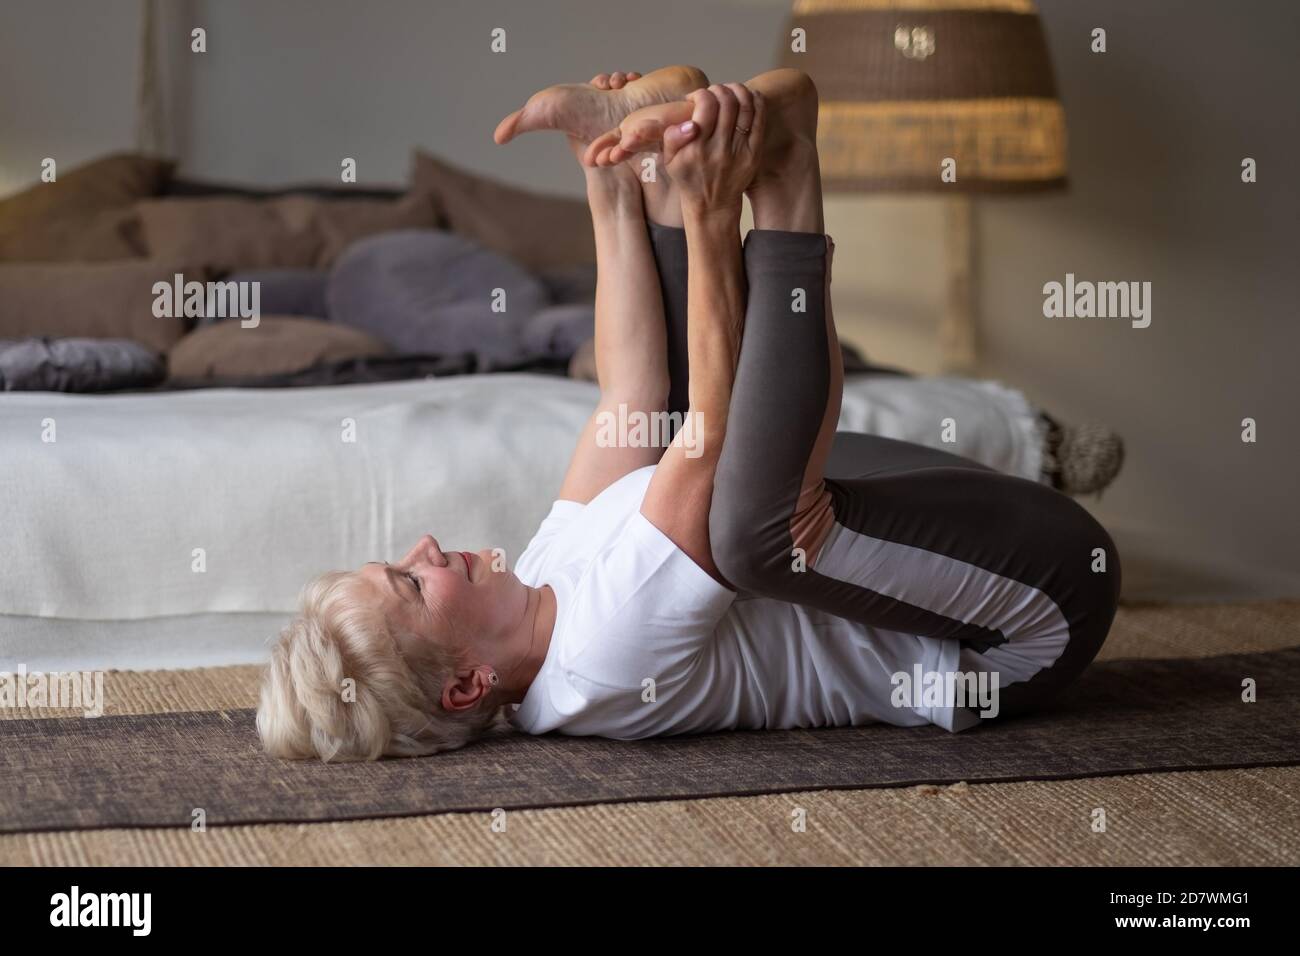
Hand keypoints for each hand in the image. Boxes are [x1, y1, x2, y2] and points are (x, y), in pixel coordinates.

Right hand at [663, 83, 765, 216]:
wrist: (712, 204)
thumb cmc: (690, 178)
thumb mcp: (670, 161)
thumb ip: (672, 137)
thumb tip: (690, 122)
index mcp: (696, 148)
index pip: (706, 105)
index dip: (702, 93)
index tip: (697, 97)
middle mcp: (719, 149)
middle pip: (727, 102)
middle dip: (720, 89)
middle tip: (714, 93)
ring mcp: (740, 151)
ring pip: (746, 107)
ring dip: (739, 90)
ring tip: (730, 90)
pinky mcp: (754, 154)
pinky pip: (760, 120)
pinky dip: (756, 102)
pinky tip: (748, 96)